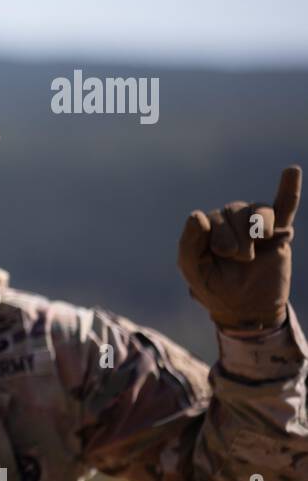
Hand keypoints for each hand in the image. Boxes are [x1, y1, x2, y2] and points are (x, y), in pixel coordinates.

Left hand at [178, 165, 299, 329]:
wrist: (247, 309)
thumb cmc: (215, 289)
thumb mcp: (194, 271)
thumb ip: (189, 244)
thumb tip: (197, 215)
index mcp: (207, 229)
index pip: (212, 218)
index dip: (218, 235)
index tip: (222, 253)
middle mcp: (230, 223)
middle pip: (234, 210)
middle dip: (237, 238)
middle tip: (242, 259)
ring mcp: (255, 227)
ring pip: (258, 210)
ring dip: (257, 229)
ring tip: (255, 251)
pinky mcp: (279, 233)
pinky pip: (284, 206)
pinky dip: (289, 189)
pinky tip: (291, 171)